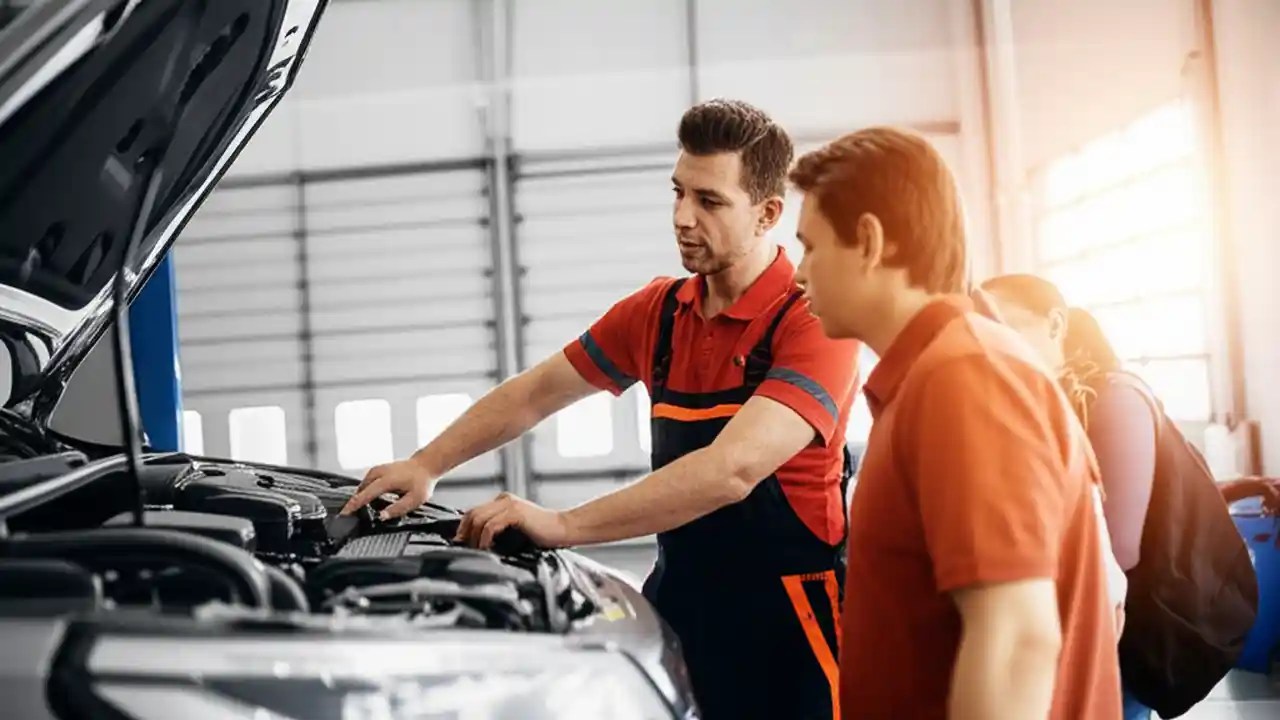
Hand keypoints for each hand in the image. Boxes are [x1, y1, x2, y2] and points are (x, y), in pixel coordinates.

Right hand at [340, 457, 436, 518]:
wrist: (426, 465)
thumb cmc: (422, 481)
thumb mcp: (414, 500)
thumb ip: (397, 509)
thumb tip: (382, 516)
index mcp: (386, 480)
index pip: (365, 495)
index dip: (353, 505)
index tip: (344, 513)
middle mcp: (379, 473)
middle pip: (360, 490)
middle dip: (353, 502)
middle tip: (349, 514)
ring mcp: (378, 469)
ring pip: (363, 485)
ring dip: (359, 496)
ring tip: (358, 508)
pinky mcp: (379, 470)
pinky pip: (367, 481)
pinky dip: (364, 490)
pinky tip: (368, 498)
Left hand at [455, 492, 572, 549]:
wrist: (563, 530)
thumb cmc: (541, 535)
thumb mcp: (514, 530)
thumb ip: (497, 530)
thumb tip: (475, 544)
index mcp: (502, 501)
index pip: (473, 512)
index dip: (463, 529)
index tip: (461, 545)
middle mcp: (504, 499)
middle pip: (472, 514)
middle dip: (464, 533)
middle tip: (463, 550)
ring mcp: (510, 504)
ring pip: (478, 519)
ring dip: (473, 538)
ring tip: (475, 552)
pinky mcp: (516, 513)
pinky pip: (491, 525)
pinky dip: (485, 539)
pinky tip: (487, 549)